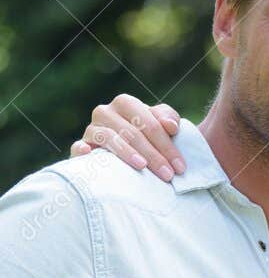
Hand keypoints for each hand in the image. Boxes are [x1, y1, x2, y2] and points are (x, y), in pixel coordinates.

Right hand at [70, 94, 184, 181]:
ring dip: (126, 152)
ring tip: (142, 167)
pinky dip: (82, 149)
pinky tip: (89, 154)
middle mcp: (105, 112)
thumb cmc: (146, 140)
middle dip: (153, 154)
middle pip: (131, 131)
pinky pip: (78, 146)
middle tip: (168, 174)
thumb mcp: (159, 127)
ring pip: (108, 137)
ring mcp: (91, 129)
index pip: (148, 121)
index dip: (166, 144)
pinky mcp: (81, 147)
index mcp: (125, 103)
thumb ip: (168, 119)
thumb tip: (171, 126)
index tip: (180, 167)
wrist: (122, 156)